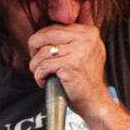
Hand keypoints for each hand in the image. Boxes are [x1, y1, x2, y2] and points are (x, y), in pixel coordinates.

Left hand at [28, 1, 110, 123]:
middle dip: (34, 49)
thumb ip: (70, 40)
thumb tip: (43, 34)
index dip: (42, 39)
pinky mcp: (71, 65)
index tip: (40, 52)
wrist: (95, 102)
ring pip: (42, 52)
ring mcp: (79, 51)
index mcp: (89, 32)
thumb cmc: (84, 81)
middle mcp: (86, 38)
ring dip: (35, 66)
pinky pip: (43, 66)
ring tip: (42, 75)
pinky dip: (39, 76)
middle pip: (46, 34)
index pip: (55, 27)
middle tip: (36, 63)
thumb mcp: (83, 53)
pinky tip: (44, 82)